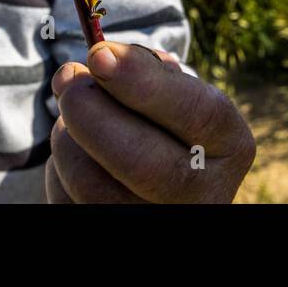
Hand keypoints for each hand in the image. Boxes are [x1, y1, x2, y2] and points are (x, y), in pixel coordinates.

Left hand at [46, 41, 256, 202]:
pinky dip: (59, 167)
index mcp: (228, 146)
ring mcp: (160, 222)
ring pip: (92, 184)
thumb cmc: (158, 119)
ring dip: (66, 137)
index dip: (143, 82)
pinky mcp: (111, 233)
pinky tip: (75, 152)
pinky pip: (67, 201)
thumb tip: (100, 61)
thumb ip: (140, 69)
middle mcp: (204, 196)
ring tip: (72, 115)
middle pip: (143, 162)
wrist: (155, 181)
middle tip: (66, 79)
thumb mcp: (169, 90)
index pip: (197, 114)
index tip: (100, 53)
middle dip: (90, 112)